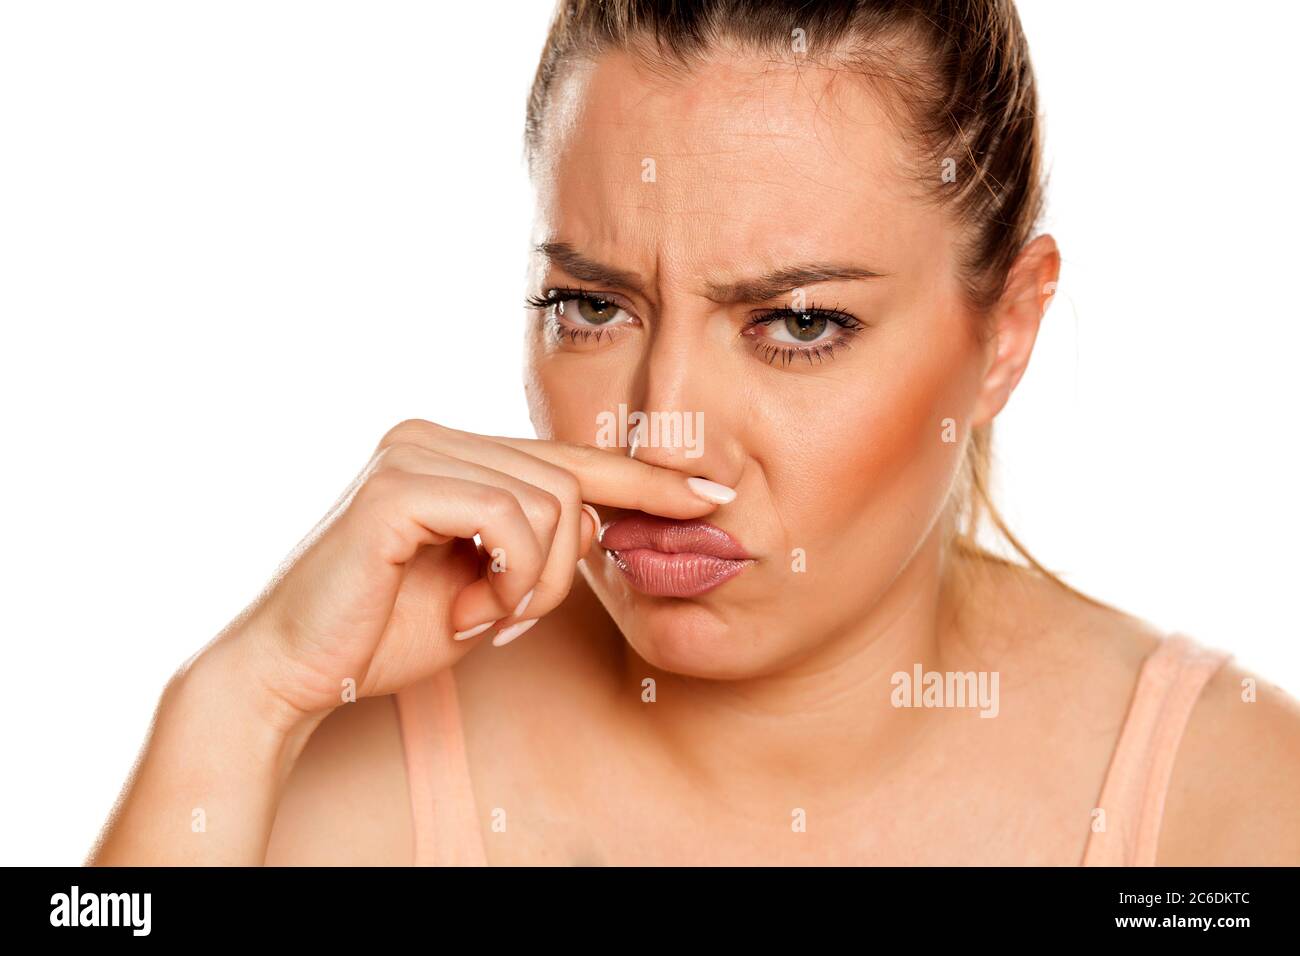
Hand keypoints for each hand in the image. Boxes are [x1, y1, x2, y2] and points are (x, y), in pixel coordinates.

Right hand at [221, 418, 729, 719]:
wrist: (297, 672)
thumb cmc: (386, 632)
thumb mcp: (487, 584)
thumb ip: (540, 543)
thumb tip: (607, 517)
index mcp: (456, 452)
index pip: (572, 457)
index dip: (646, 480)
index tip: (710, 497)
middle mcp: (436, 435)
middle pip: (571, 481)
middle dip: (565, 566)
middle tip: (510, 615)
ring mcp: (415, 451)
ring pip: (552, 503)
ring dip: (535, 581)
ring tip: (482, 613)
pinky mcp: (397, 485)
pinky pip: (510, 518)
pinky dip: (510, 576)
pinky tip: (474, 607)